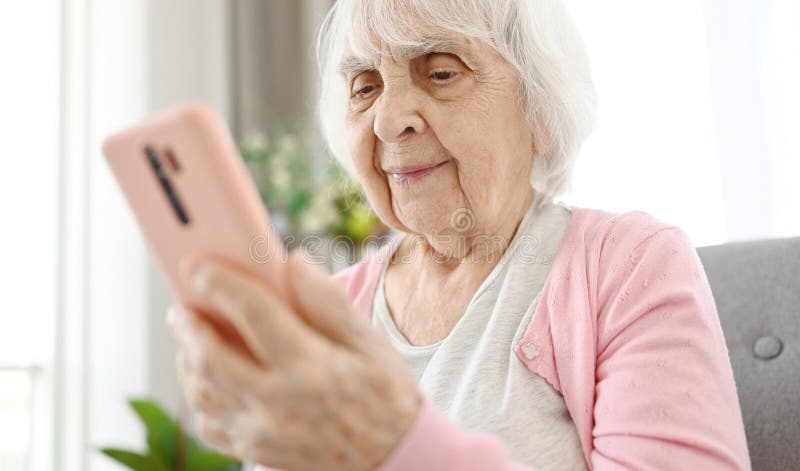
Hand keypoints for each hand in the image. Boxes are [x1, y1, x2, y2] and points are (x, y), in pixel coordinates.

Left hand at [167, 250, 421, 470]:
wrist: (393, 460)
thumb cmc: (384, 395)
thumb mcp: (369, 342)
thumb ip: (328, 301)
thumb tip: (292, 262)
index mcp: (311, 366)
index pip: (253, 313)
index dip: (219, 282)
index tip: (195, 263)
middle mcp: (280, 402)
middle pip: (211, 357)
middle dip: (188, 326)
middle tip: (181, 305)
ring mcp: (263, 432)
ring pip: (202, 393)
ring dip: (187, 359)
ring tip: (189, 336)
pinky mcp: (256, 452)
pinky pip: (209, 425)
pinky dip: (197, 397)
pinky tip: (205, 377)